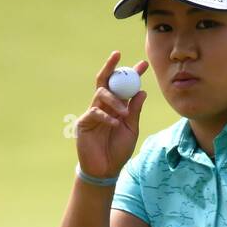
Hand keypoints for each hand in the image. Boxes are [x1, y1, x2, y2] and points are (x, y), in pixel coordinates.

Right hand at [75, 50, 147, 179]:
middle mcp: (104, 106)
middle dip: (112, 67)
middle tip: (118, 56)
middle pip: (105, 81)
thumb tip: (142, 91)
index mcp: (116, 107)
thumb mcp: (131, 129)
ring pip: (100, 94)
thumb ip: (135, 111)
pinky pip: (95, 112)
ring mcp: (92, 113)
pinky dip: (107, 116)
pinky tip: (115, 124)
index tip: (143, 64)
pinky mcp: (84, 123)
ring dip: (114, 100)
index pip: (123, 86)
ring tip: (124, 113)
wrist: (106, 170)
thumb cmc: (118, 150)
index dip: (131, 74)